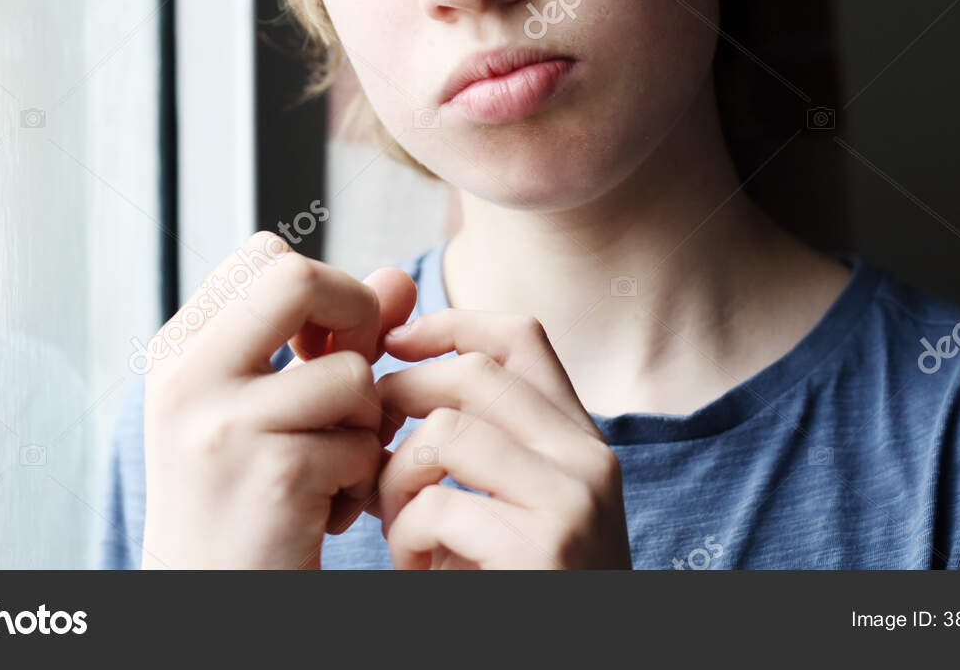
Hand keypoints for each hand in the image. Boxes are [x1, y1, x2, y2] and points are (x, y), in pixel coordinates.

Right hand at [139, 233, 415, 567]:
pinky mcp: (274, 474)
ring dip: (366, 424)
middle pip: (299, 278)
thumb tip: (400, 276)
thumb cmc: (247, 503)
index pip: (266, 256)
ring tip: (332, 469)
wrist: (211, 604)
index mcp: (179, 351)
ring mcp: (224, 424)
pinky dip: (362, 479)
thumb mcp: (275, 410)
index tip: (325, 348)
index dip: (323, 291)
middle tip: (353, 387)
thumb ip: (332, 337)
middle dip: (356, 322)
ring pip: (351, 373)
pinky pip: (363, 442)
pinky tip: (326, 513)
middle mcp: (187, 377)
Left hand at [370, 310, 631, 568]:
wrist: (580, 660)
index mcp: (581, 440)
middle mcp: (588, 459)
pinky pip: (441, 507)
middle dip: (401, 398)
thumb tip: (400, 347)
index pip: (520, 336)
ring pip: (447, 434)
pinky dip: (406, 538)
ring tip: (397, 527)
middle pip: (473, 374)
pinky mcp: (544, 551)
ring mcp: (572, 502)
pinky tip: (416, 569)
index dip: (449, 323)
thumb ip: (482, 438)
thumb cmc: (519, 586)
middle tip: (371, 445)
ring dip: (397, 481)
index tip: (393, 342)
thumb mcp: (514, 501)